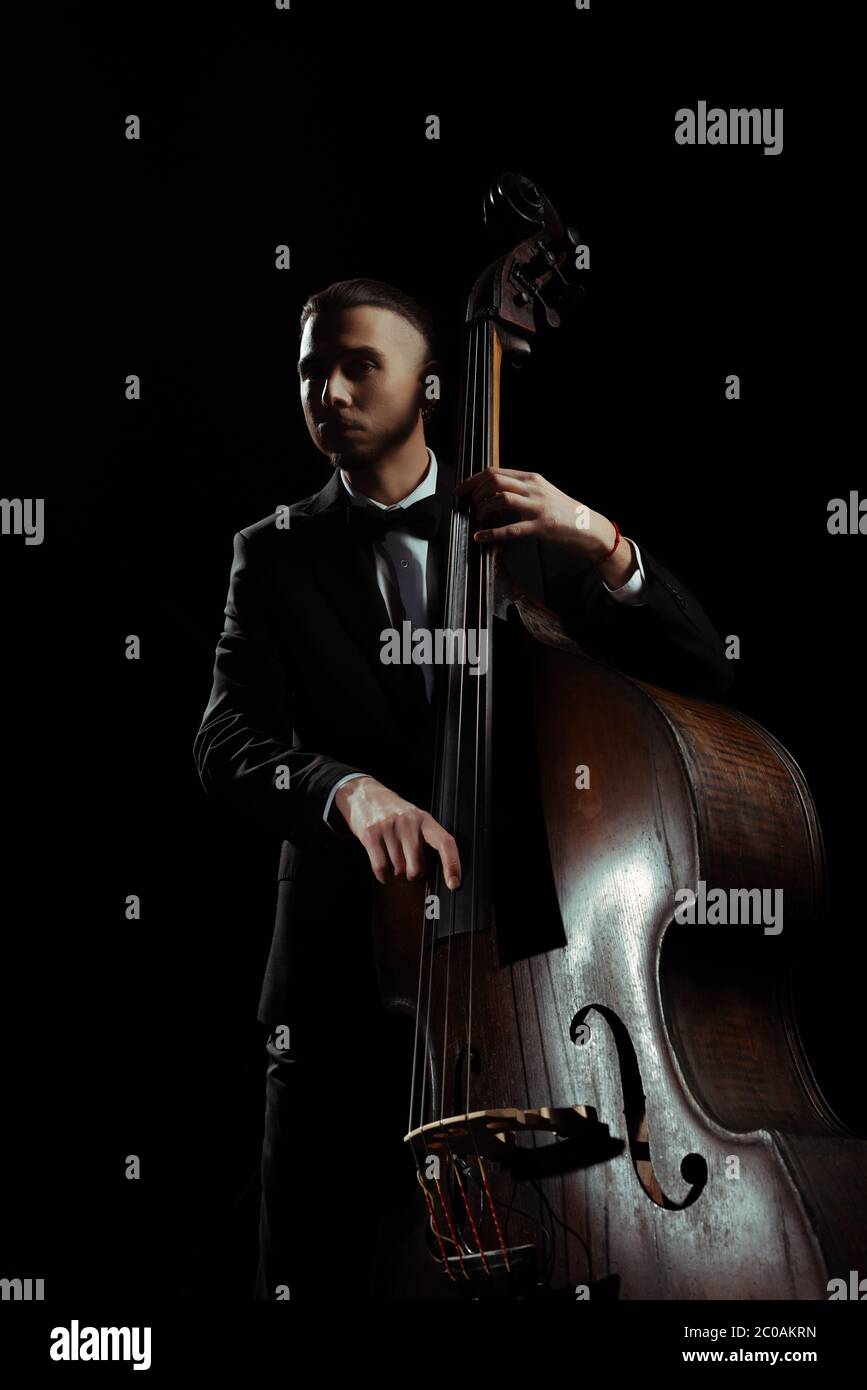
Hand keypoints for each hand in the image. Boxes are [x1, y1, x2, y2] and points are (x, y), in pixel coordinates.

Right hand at [334, 776, 460, 889]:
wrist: (364, 795)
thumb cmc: (394, 813)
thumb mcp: (414, 820)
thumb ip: (425, 840)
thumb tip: (436, 874)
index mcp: (425, 820)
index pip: (445, 843)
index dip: (453, 865)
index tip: (454, 884)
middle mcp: (409, 822)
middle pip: (417, 867)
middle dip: (413, 875)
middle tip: (409, 867)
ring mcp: (389, 828)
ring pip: (398, 870)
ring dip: (396, 873)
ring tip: (393, 859)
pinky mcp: (371, 835)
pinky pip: (381, 868)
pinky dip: (384, 876)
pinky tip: (384, 871)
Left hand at [454, 467, 614, 559]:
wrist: (590, 528)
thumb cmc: (564, 513)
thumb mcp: (543, 493)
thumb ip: (522, 490)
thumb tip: (494, 493)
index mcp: (532, 479)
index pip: (495, 472)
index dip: (473, 480)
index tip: (460, 490)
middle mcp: (534, 488)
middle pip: (494, 481)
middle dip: (475, 493)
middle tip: (468, 505)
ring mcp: (538, 506)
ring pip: (500, 499)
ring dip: (483, 509)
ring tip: (479, 519)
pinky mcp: (541, 526)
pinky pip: (510, 529)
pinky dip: (491, 534)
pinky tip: (481, 537)